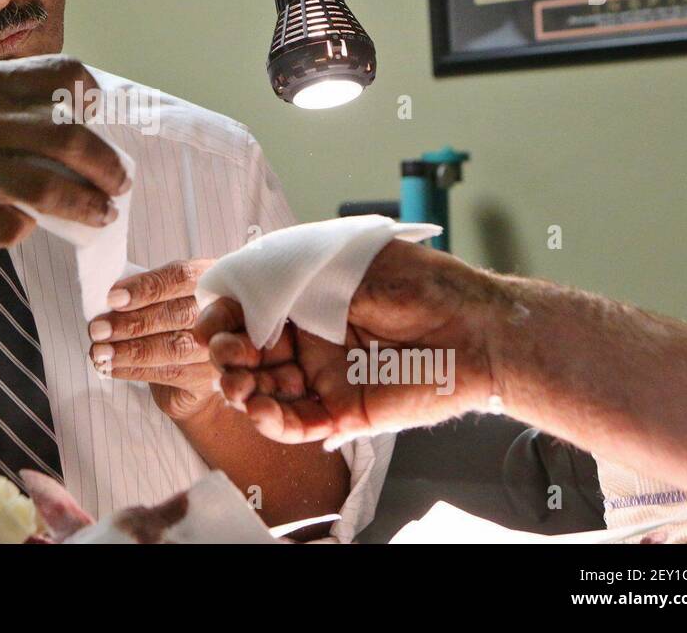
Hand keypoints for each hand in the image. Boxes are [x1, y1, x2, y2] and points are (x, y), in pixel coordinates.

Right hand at [0, 54, 130, 246]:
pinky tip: (19, 229)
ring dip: (85, 205)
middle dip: (108, 166)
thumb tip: (55, 122)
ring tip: (100, 215)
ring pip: (49, 187)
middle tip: (120, 183)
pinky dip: (22, 230)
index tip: (99, 120)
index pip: (64, 75)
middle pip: (72, 137)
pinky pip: (6, 226)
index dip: (92, 99)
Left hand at [87, 259, 217, 419]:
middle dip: (133, 322)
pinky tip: (111, 366)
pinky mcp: (208, 380)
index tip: (113, 298)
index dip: (147, 287)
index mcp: (210, 277)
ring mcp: (220, 347)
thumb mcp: (160, 294)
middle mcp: (225, 311)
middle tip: (97, 328)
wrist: (188, 364)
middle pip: (179, 314)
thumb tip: (105, 297)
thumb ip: (142, 289)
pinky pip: (169, 374)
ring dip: (129, 350)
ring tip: (99, 351)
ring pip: (174, 348)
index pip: (181, 277)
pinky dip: (133, 370)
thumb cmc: (168, 318)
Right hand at [194, 240, 497, 446]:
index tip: (211, 323)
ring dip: (242, 391)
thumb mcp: (343, 262)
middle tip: (227, 355)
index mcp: (307, 300)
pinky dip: (273, 421)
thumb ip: (291, 278)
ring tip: (238, 386)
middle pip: (250, 355)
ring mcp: (326, 377)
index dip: (224, 320)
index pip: (249, 313)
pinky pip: (298, 423)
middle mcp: (311, 340)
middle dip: (228, 356)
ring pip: (266, 392)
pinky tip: (260, 410)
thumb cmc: (418, 283)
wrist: (475, 326)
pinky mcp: (345, 411)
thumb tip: (242, 294)